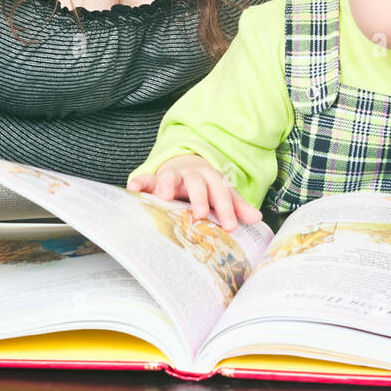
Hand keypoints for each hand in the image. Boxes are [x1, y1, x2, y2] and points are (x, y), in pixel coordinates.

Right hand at [127, 154, 262, 232]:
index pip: (221, 194)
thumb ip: (237, 206)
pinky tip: (133, 187)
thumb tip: (257, 217)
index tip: (231, 226)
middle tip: (200, 213)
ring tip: (163, 196)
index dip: (226, 209)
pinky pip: (147, 179)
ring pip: (170, 177)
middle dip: (199, 198)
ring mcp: (174, 176)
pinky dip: (140, 182)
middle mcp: (193, 176)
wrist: (188, 164)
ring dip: (167, 184)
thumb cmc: (206, 186)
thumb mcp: (222, 193)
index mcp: (212, 180)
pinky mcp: (156, 179)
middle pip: (198, 185)